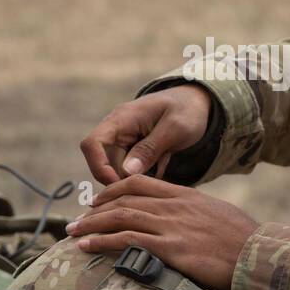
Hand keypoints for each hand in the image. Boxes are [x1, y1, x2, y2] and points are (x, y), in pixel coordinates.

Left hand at [65, 174, 257, 289]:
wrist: (257, 253)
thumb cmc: (241, 240)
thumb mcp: (215, 215)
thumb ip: (192, 214)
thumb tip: (182, 222)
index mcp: (183, 195)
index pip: (139, 183)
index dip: (112, 190)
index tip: (97, 201)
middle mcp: (172, 206)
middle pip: (123, 199)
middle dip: (94, 209)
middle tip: (76, 220)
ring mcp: (170, 226)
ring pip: (120, 216)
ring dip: (91, 225)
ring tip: (72, 233)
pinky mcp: (169, 248)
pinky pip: (127, 240)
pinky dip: (102, 242)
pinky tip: (87, 247)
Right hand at [79, 85, 212, 183]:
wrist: (197, 104)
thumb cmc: (187, 110)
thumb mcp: (175, 128)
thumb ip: (150, 148)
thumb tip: (127, 171)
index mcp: (122, 119)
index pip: (92, 144)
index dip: (99, 167)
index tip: (119, 185)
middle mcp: (117, 130)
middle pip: (104, 163)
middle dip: (123, 178)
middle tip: (151, 184)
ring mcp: (124, 141)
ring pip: (117, 170)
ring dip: (135, 179)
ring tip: (160, 173)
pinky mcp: (133, 151)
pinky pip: (129, 171)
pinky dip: (143, 176)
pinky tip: (161, 170)